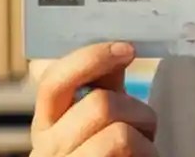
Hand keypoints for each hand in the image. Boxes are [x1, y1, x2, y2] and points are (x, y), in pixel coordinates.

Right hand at [30, 42, 158, 155]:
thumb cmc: (108, 156)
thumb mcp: (98, 120)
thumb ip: (102, 87)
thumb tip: (117, 48)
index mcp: (46, 125)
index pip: (53, 80)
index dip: (91, 58)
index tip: (126, 49)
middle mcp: (48, 150)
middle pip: (100, 104)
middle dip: (136, 107)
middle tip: (144, 121)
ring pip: (118, 133)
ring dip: (145, 136)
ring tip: (144, 147)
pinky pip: (129, 152)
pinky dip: (148, 154)